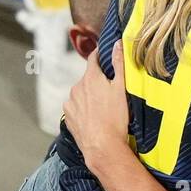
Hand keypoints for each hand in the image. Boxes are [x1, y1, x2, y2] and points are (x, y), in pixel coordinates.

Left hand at [63, 42, 130, 164]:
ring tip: (103, 108)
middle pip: (88, 78)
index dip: (100, 55)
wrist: (103, 147)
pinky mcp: (68, 117)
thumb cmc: (115, 118)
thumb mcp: (122, 88)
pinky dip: (83, 109)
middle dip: (97, 81)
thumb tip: (118, 44)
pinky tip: (94, 118)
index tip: (104, 55)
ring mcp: (70, 103)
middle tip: (110, 91)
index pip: (93, 58)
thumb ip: (119, 64)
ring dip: (89, 96)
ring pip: (81, 93)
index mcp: (91, 78)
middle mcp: (76, 87)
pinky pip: (76, 108)